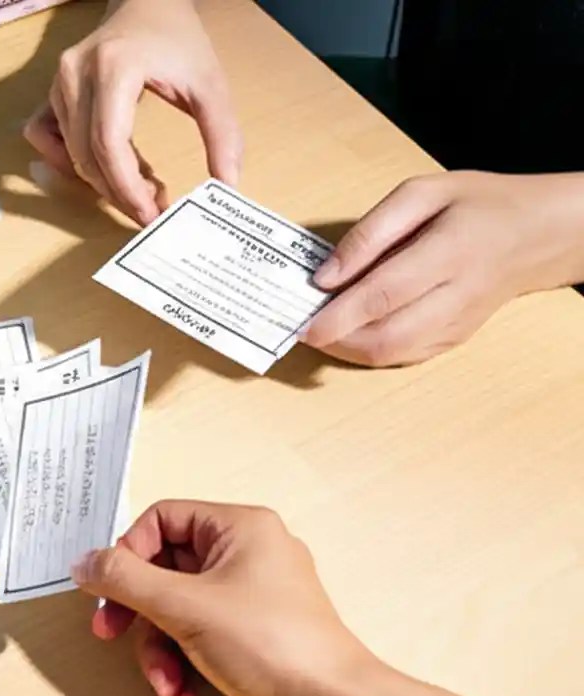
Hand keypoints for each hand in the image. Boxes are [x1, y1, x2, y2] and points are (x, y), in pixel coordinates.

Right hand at [24, 0, 241, 224]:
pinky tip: (95, 166)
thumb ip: (223, 134)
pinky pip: (42, 135)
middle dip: (118, 192)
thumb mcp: (209, 84)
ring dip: (101, 180)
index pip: (109, 142)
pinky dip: (64, 159)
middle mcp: (76, 75)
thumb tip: (227, 184)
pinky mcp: (51, 90)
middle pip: (87, 155)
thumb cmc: (177, 39)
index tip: (151, 212)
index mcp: (114, 68)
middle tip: (150, 208)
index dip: (127, 187)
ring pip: (69, 153)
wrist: (146, 4)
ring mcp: (58, 82)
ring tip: (138, 185)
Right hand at [71, 501, 370, 695]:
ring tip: (163, 678)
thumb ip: (126, 580)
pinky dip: (183, 660)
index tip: (109, 587)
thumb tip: (87, 562)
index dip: (129, 552)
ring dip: (159, 647)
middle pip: (165, 567)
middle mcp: (248, 553)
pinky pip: (199, 632)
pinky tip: (182, 689)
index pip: (162, 518)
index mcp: (240, 528)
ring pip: (177, 606)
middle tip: (112, 631)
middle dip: (139, 611)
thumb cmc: (277, 646)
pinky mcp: (251, 631)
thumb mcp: (185, 606)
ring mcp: (251, 594)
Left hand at [304, 171, 583, 366]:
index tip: (304, 324)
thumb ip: (371, 232)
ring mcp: (458, 324)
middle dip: (337, 340)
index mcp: (450, 252)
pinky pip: (406, 356)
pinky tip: (351, 334)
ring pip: (394, 354)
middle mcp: (456, 296)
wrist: (538, 234)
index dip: (340, 315)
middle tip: (303, 327)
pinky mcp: (455, 339)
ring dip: (349, 350)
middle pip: (388, 335)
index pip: (386, 293)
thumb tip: (326, 276)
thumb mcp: (422, 194)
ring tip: (321, 330)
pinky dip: (371, 351)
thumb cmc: (476, 205)